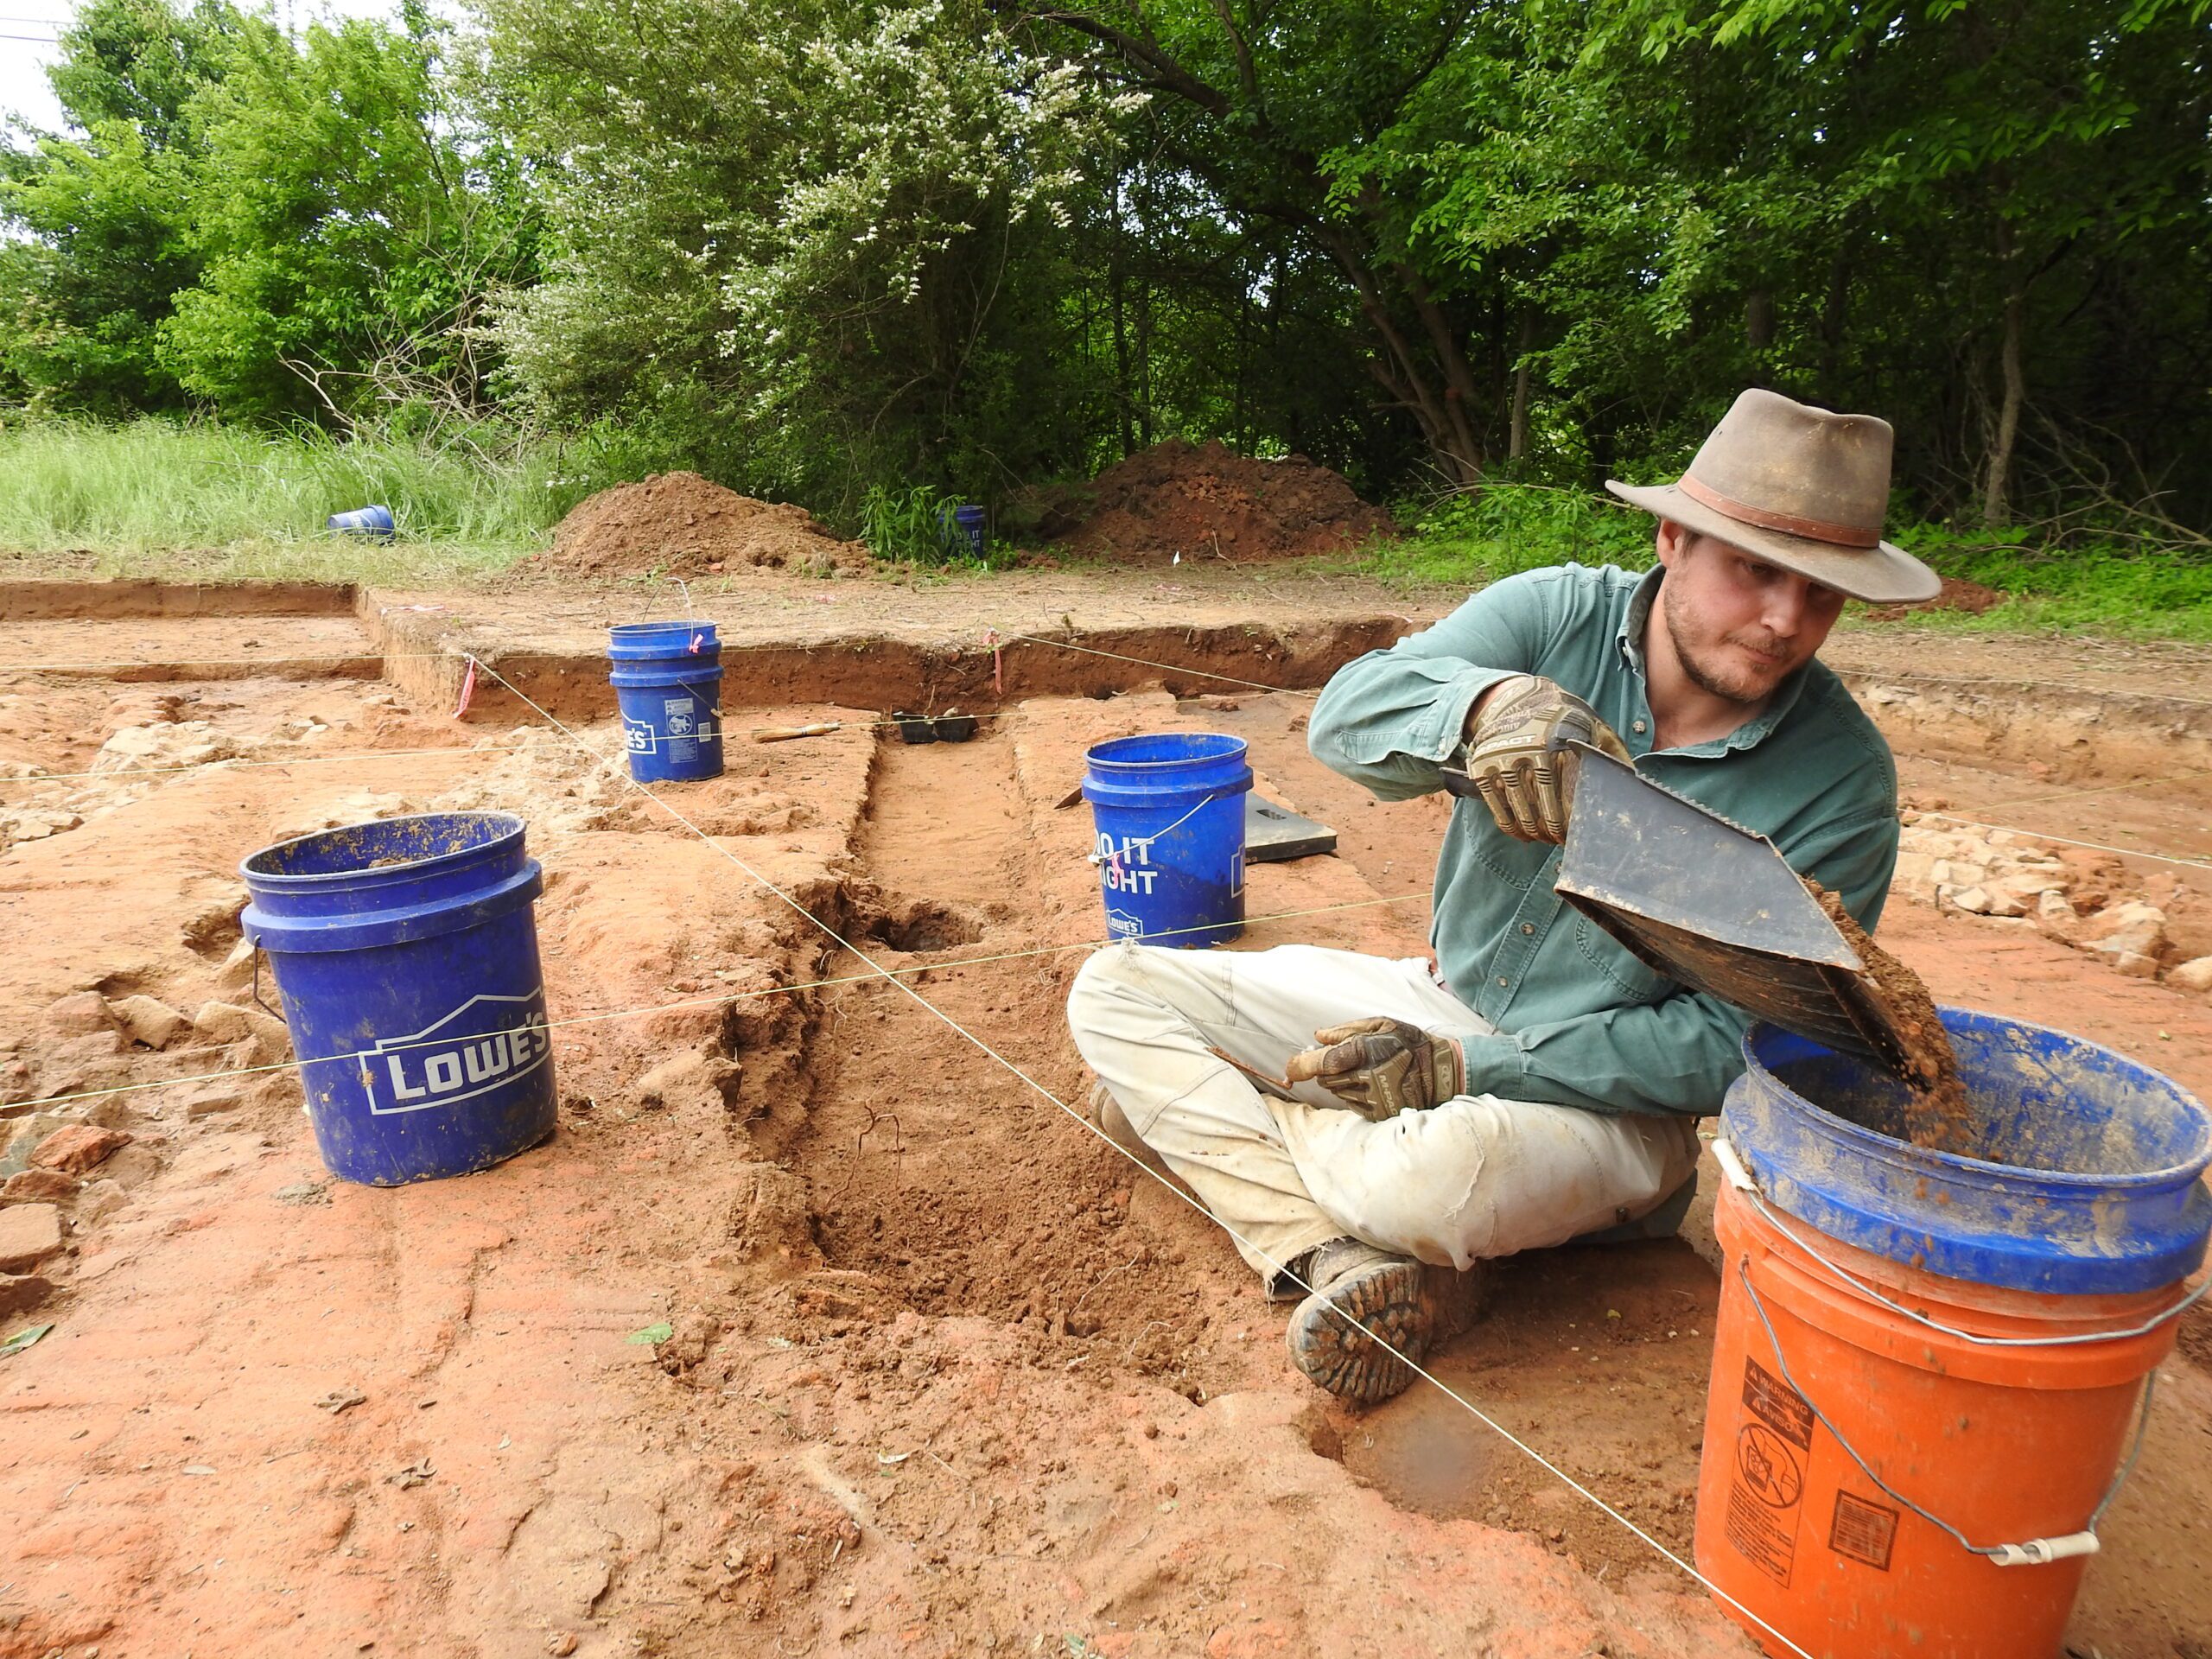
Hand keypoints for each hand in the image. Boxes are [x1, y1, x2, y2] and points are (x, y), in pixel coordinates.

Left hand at [1284, 1017, 1464, 1120]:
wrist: (1442, 1072)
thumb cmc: (1409, 1043)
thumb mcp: (1381, 1025)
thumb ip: (1345, 1030)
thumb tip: (1317, 1037)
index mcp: (1364, 1052)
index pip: (1322, 1063)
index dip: (1301, 1065)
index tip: (1291, 1067)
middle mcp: (1367, 1077)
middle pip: (1326, 1079)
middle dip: (1325, 1070)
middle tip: (1343, 1061)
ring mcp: (1373, 1098)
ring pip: (1337, 1091)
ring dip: (1342, 1081)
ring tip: (1366, 1070)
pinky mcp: (1379, 1113)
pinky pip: (1352, 1104)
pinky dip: (1355, 1094)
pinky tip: (1373, 1084)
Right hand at [1456, 674, 1631, 842]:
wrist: (1517, 700)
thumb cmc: (1564, 722)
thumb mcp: (1592, 727)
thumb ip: (1613, 752)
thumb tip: (1633, 781)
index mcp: (1561, 738)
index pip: (1570, 790)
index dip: (1573, 815)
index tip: (1577, 831)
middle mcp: (1531, 746)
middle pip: (1544, 803)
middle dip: (1553, 828)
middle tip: (1559, 839)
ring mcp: (1504, 755)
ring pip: (1519, 807)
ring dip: (1531, 829)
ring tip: (1542, 838)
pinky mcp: (1483, 763)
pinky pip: (1496, 803)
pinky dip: (1508, 823)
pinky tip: (1520, 833)